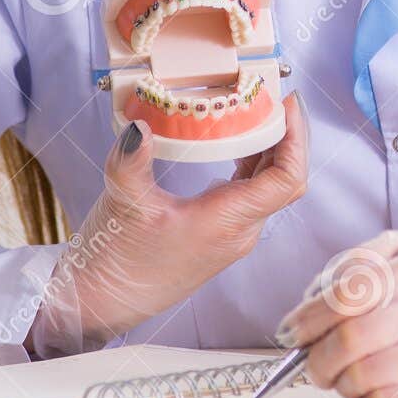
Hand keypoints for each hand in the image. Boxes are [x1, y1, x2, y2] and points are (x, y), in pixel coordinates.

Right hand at [28, 91, 307, 357]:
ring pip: (268, 186)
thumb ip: (132, 159)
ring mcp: (230, 234)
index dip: (296, 139)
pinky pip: (249, 193)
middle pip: (284, 179)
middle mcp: (238, 231)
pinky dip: (251, 162)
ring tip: (258, 108)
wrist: (101, 302)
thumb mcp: (122, 202)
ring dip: (270, 148)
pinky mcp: (217, 233)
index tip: (288, 103)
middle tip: (272, 95)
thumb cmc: (115, 261)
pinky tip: (236, 140)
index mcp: (226, 223)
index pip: (286, 180)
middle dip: (286, 135)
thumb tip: (139, 122)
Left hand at [274, 231, 397, 397]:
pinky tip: (374, 388)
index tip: (292, 330)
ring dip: (340, 380)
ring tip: (344, 374)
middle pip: (353, 338)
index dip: (311, 315)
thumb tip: (309, 300)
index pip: (352, 291)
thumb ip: (363, 261)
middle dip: (317, 356)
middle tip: (310, 362)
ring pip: (364, 375)